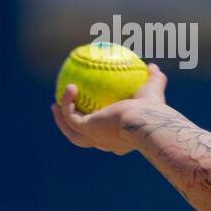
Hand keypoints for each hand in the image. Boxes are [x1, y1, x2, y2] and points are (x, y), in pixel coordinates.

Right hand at [51, 63, 167, 155]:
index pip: (109, 136)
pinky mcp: (87, 129)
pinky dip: (67, 102)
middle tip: (68, 114)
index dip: (101, 129)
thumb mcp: (154, 91)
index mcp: (122, 138)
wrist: (145, 120)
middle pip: (85, 139)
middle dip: (75, 129)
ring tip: (55, 105)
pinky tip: (69, 87)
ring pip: (72, 134)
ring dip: (62, 121)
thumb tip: (153, 67)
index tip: (97, 116)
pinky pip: (70, 115)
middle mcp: (108, 143)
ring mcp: (95, 138)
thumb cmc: (153, 109)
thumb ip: (155, 80)